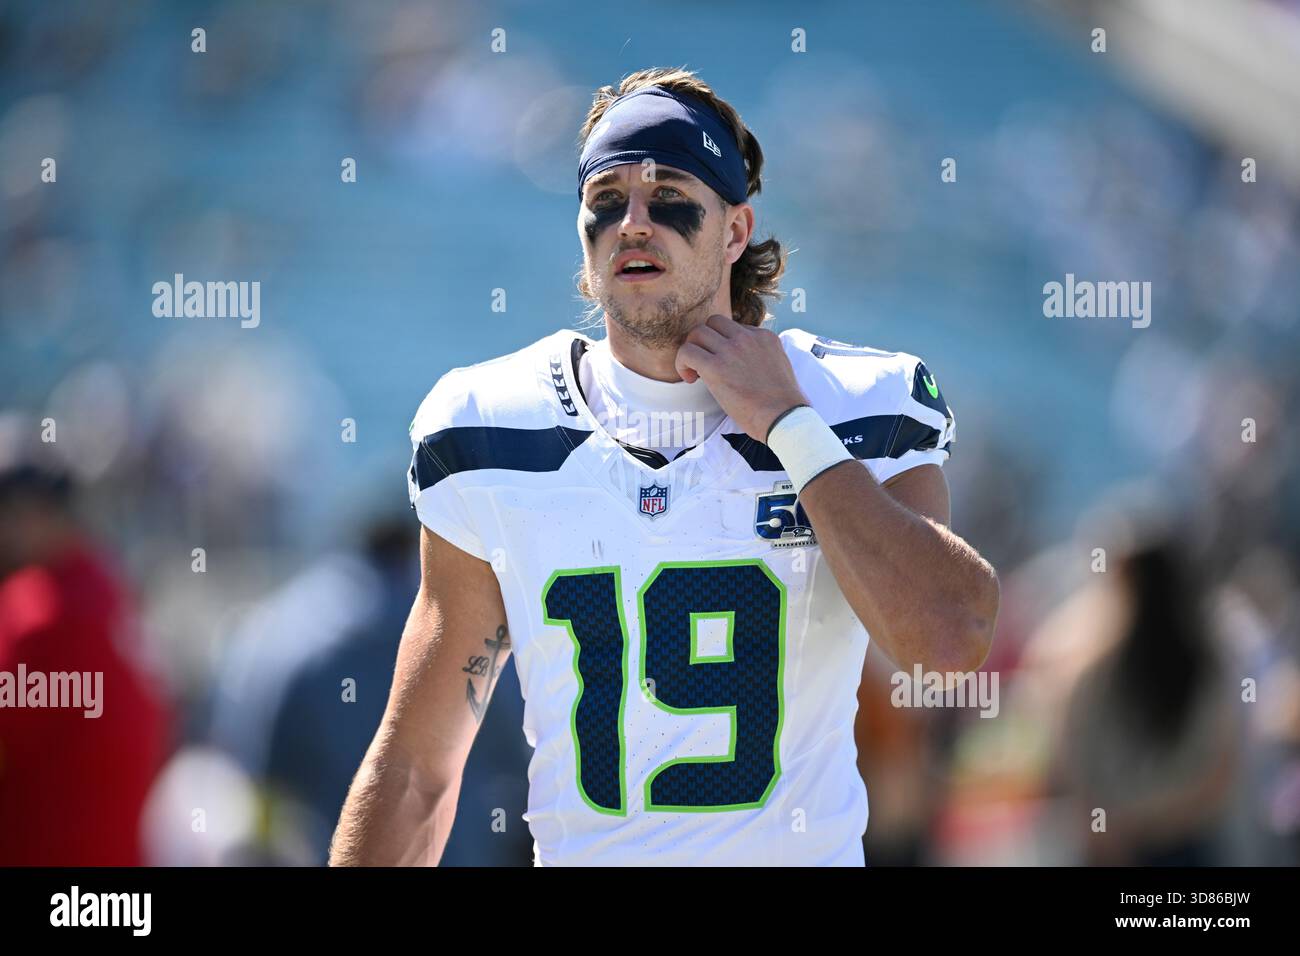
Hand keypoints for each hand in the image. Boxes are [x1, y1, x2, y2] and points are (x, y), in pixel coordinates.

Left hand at [674, 314, 809, 442]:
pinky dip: (682, 364)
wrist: (783, 418)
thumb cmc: (782, 404)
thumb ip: (761, 357)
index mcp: (765, 337)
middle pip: (713, 322)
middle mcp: (747, 338)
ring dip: (692, 350)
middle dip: (704, 340)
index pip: (734, 327)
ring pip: (697, 333)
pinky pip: (687, 352)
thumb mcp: (778, 366)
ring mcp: (731, 350)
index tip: (723, 363)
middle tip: (703, 362)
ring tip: (695, 371)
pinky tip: (690, 379)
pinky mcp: (716, 367)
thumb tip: (743, 363)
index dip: (723, 344)